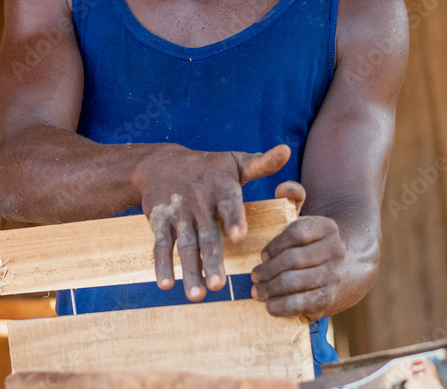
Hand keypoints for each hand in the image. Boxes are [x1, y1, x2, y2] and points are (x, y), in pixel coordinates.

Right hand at [133, 144, 290, 301]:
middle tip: (219, 285)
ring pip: (184, 245)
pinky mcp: (159, 222)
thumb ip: (261, 164)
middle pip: (206, 234)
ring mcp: (177, 213)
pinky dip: (162, 264)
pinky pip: (161, 245)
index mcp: (221, 186)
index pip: (229, 203)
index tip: (239, 238)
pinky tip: (166, 285)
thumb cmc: (208, 167)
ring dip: (190, 270)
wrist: (159, 163)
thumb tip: (287, 151)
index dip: (234, 219)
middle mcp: (199, 201)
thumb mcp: (234, 162)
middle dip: (211, 259)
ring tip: (197, 295)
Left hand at [250, 181, 346, 320]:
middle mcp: (336, 251)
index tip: (263, 253)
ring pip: (294, 283)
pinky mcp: (328, 299)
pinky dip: (281, 306)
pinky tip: (269, 305)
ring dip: (270, 288)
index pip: (296, 232)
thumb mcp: (302, 217)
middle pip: (292, 260)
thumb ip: (292, 196)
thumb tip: (281, 187)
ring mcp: (334, 276)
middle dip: (267, 269)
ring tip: (256, 290)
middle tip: (253, 275)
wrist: (334, 270)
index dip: (275, 244)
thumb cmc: (307, 242)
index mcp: (327, 227)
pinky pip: (301, 304)